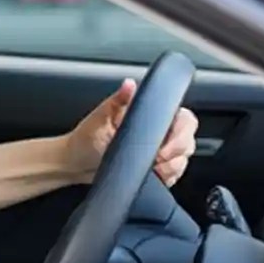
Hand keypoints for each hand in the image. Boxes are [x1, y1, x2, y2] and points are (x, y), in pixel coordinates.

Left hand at [64, 78, 196, 185]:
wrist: (75, 164)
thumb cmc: (85, 139)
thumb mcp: (99, 118)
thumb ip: (117, 101)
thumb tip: (129, 84)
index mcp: (149, 114)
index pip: (183, 118)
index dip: (180, 132)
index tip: (164, 145)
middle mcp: (158, 131)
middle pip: (188, 140)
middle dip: (176, 153)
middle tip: (156, 160)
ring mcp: (159, 151)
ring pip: (183, 160)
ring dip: (171, 167)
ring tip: (151, 169)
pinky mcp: (156, 169)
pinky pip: (175, 175)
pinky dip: (167, 177)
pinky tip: (153, 177)